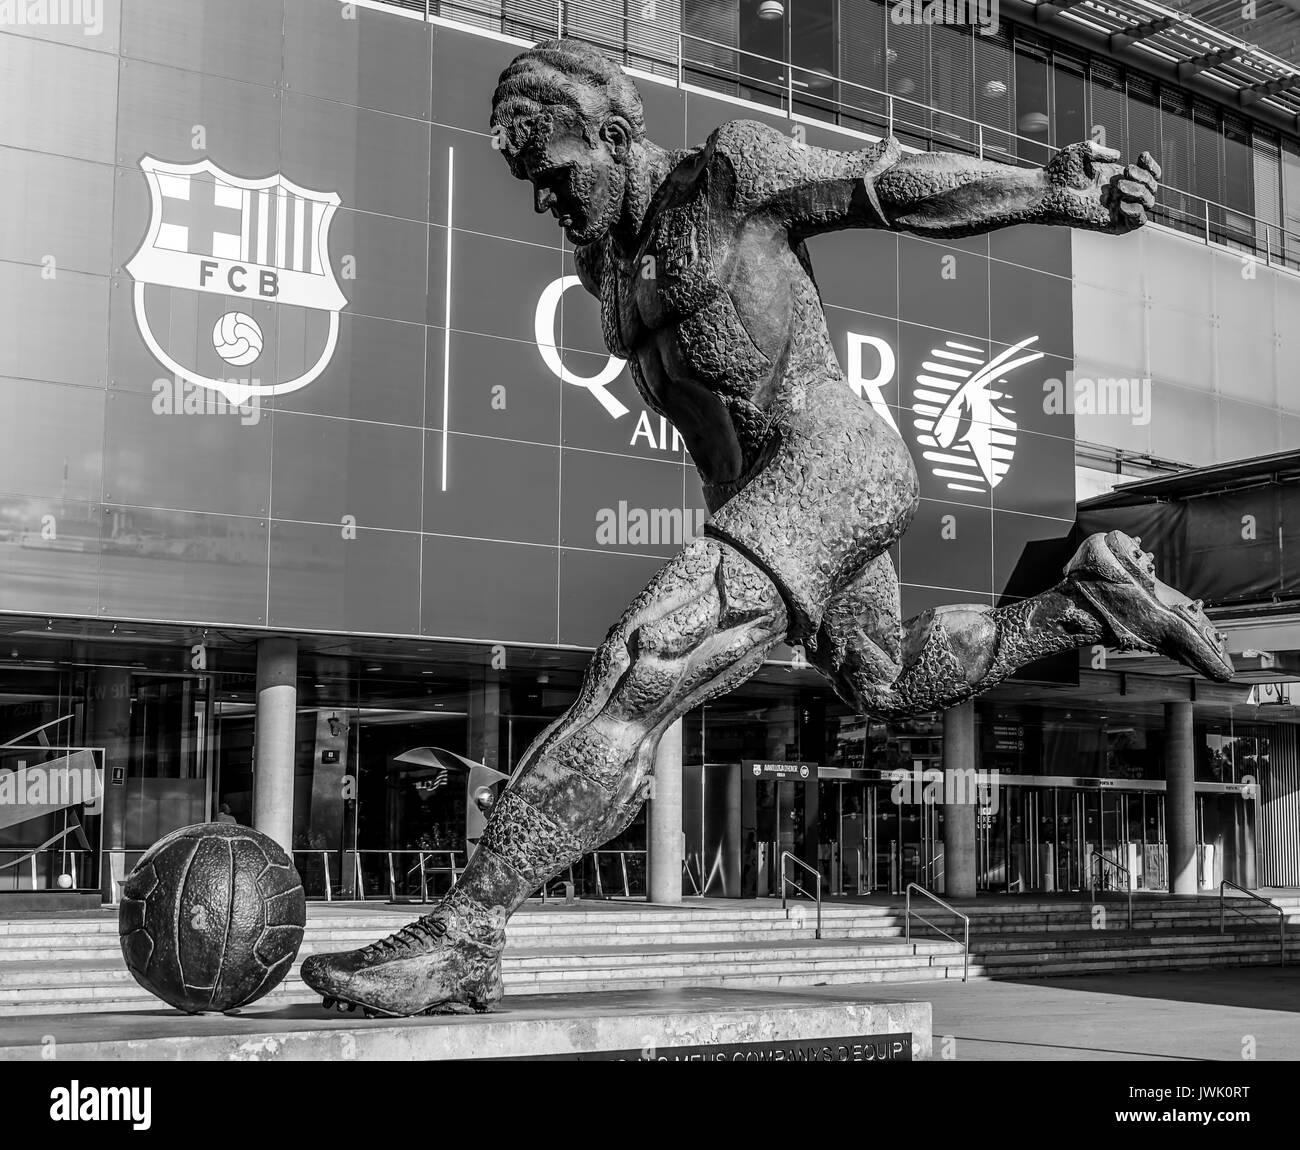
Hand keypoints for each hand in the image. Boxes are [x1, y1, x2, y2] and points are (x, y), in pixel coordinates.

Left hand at [1043, 140, 1160, 232]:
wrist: (1047, 191)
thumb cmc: (1060, 172)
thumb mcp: (1083, 151)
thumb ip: (1102, 151)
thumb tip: (1118, 157)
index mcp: (1116, 178)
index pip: (1148, 175)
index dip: (1151, 166)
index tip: (1141, 155)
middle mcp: (1119, 194)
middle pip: (1151, 187)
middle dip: (1144, 176)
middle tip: (1124, 172)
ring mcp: (1117, 210)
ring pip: (1148, 203)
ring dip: (1140, 191)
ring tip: (1118, 186)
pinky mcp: (1112, 224)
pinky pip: (1137, 222)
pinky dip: (1137, 211)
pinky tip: (1121, 203)